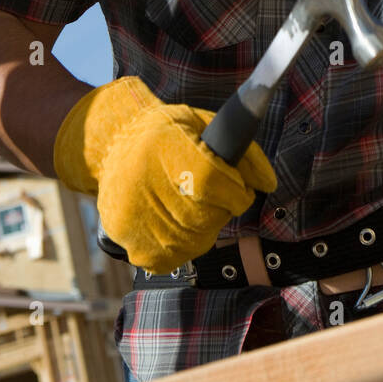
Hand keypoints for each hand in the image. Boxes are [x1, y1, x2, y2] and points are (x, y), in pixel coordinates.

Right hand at [53, 76, 276, 272]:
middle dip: (222, 209)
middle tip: (217, 196)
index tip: (241, 191)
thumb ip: (241, 151)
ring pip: (192, 241)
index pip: (211, 182)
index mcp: (165, 145)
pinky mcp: (125, 238)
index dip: (235, 192)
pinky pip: (171, 258)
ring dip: (205, 228)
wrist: (114, 145)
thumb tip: (268, 184)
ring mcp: (132, 214)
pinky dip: (184, 245)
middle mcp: (144, 181)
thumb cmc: (167, 133)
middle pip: (205, 216)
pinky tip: (179, 224)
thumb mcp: (203, 124)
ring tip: (195, 206)